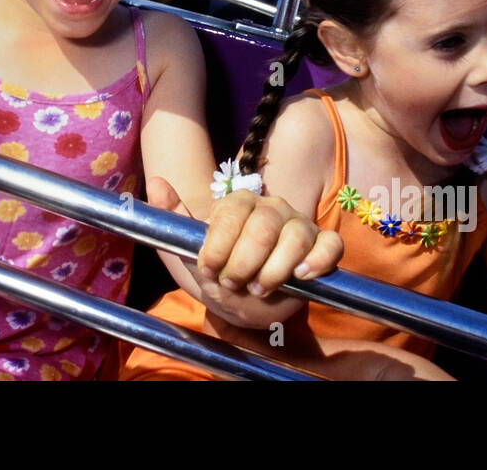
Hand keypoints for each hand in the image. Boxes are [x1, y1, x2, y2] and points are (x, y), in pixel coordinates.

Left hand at [147, 177, 341, 296]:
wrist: (244, 304)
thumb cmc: (217, 274)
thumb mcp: (187, 252)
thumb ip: (172, 217)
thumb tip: (156, 182)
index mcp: (239, 204)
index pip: (232, 213)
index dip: (219, 246)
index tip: (209, 270)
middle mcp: (272, 207)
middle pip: (263, 227)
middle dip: (244, 263)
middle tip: (233, 283)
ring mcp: (299, 225)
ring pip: (296, 236)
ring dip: (274, 271)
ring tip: (259, 288)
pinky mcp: (322, 245)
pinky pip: (330, 245)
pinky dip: (318, 261)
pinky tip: (301, 276)